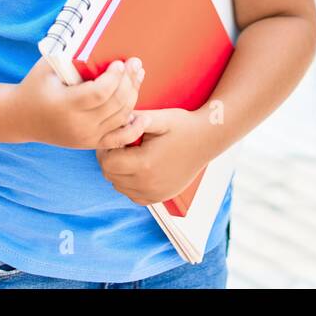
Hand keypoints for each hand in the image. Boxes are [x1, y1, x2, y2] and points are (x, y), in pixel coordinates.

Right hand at [12, 56, 145, 148]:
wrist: (21, 118)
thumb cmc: (35, 86)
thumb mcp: (46, 68)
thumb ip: (67, 56)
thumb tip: (92, 34)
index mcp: (65, 104)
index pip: (99, 93)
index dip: (114, 78)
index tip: (120, 63)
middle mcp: (77, 125)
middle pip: (114, 104)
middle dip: (129, 82)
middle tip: (136, 64)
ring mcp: (85, 137)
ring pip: (120, 118)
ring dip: (133, 96)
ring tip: (138, 76)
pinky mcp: (90, 144)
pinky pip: (119, 140)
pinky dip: (133, 129)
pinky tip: (143, 117)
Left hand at [95, 108, 214, 206]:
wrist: (208, 139)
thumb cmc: (183, 125)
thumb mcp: (159, 118)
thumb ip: (134, 118)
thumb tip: (114, 119)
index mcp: (144, 164)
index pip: (107, 162)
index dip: (107, 148)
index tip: (117, 137)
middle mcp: (147, 183)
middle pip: (111, 176)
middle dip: (111, 159)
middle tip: (123, 144)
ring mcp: (154, 193)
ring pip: (119, 187)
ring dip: (119, 172)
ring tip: (132, 154)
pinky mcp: (160, 197)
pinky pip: (133, 195)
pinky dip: (130, 184)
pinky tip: (140, 168)